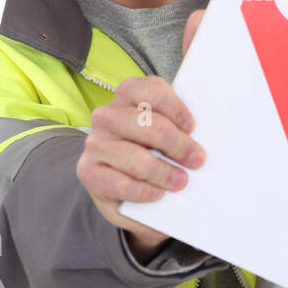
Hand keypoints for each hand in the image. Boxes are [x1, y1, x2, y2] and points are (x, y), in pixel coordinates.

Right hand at [75, 73, 206, 249]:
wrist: (131, 197)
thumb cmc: (155, 157)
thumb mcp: (168, 140)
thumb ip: (181, 132)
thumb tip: (199, 144)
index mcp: (129, 96)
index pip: (152, 90)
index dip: (176, 108)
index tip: (193, 128)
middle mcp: (108, 116)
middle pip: (146, 122)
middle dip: (176, 143)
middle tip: (196, 160)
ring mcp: (95, 143)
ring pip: (133, 155)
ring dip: (162, 171)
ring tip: (180, 182)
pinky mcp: (88, 171)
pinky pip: (119, 182)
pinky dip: (143, 190)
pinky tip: (158, 194)